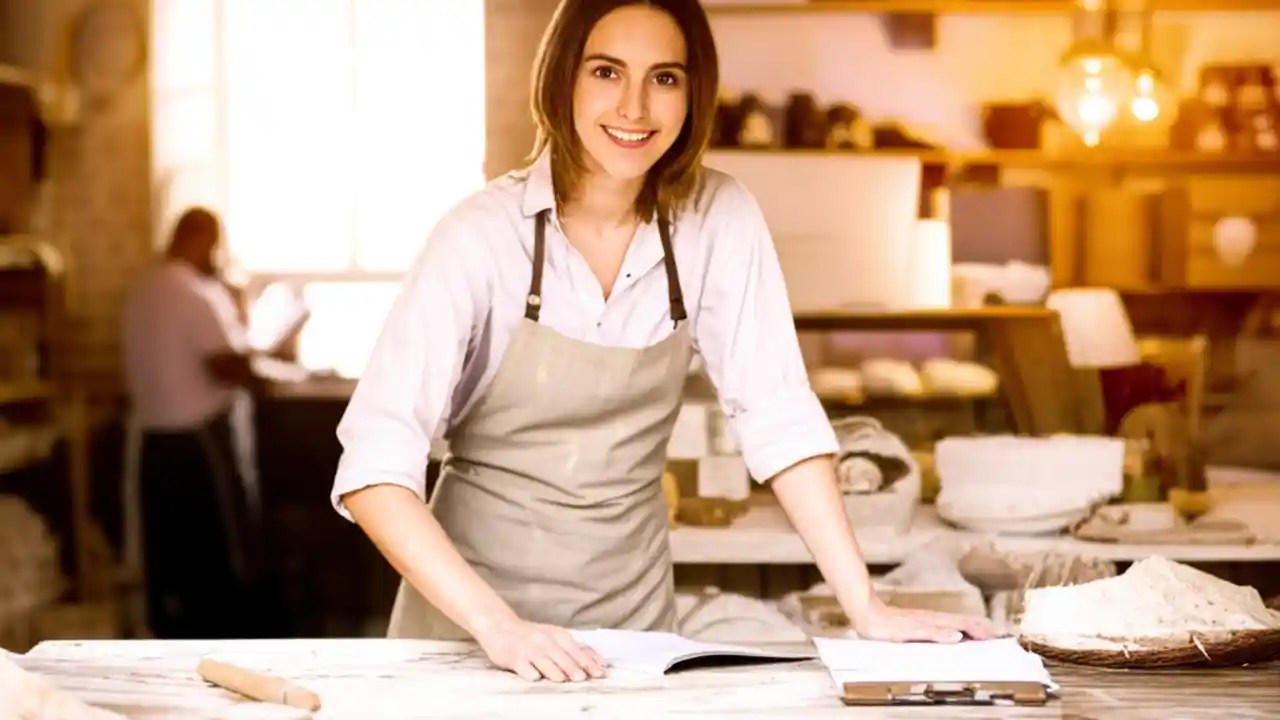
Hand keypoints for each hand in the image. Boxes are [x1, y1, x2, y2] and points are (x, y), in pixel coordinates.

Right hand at [473, 618, 606, 681]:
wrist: (501, 627)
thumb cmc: (534, 636)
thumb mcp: (556, 637)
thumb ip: (577, 650)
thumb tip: (601, 663)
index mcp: (558, 635)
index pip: (576, 649)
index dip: (588, 661)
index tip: (599, 672)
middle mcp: (545, 641)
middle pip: (561, 655)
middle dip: (572, 666)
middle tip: (582, 678)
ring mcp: (529, 649)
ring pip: (543, 660)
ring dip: (553, 669)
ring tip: (562, 679)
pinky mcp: (514, 658)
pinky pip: (522, 666)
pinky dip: (529, 671)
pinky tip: (535, 677)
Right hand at [850, 598, 999, 643]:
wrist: (865, 612)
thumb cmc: (887, 623)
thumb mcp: (910, 629)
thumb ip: (929, 632)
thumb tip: (950, 637)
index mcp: (930, 619)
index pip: (958, 622)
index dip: (977, 626)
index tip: (996, 633)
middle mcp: (928, 619)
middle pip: (958, 622)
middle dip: (978, 628)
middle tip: (997, 635)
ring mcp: (918, 623)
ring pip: (947, 625)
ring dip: (966, 630)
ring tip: (984, 635)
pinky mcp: (907, 629)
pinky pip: (928, 632)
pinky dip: (942, 634)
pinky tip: (954, 637)